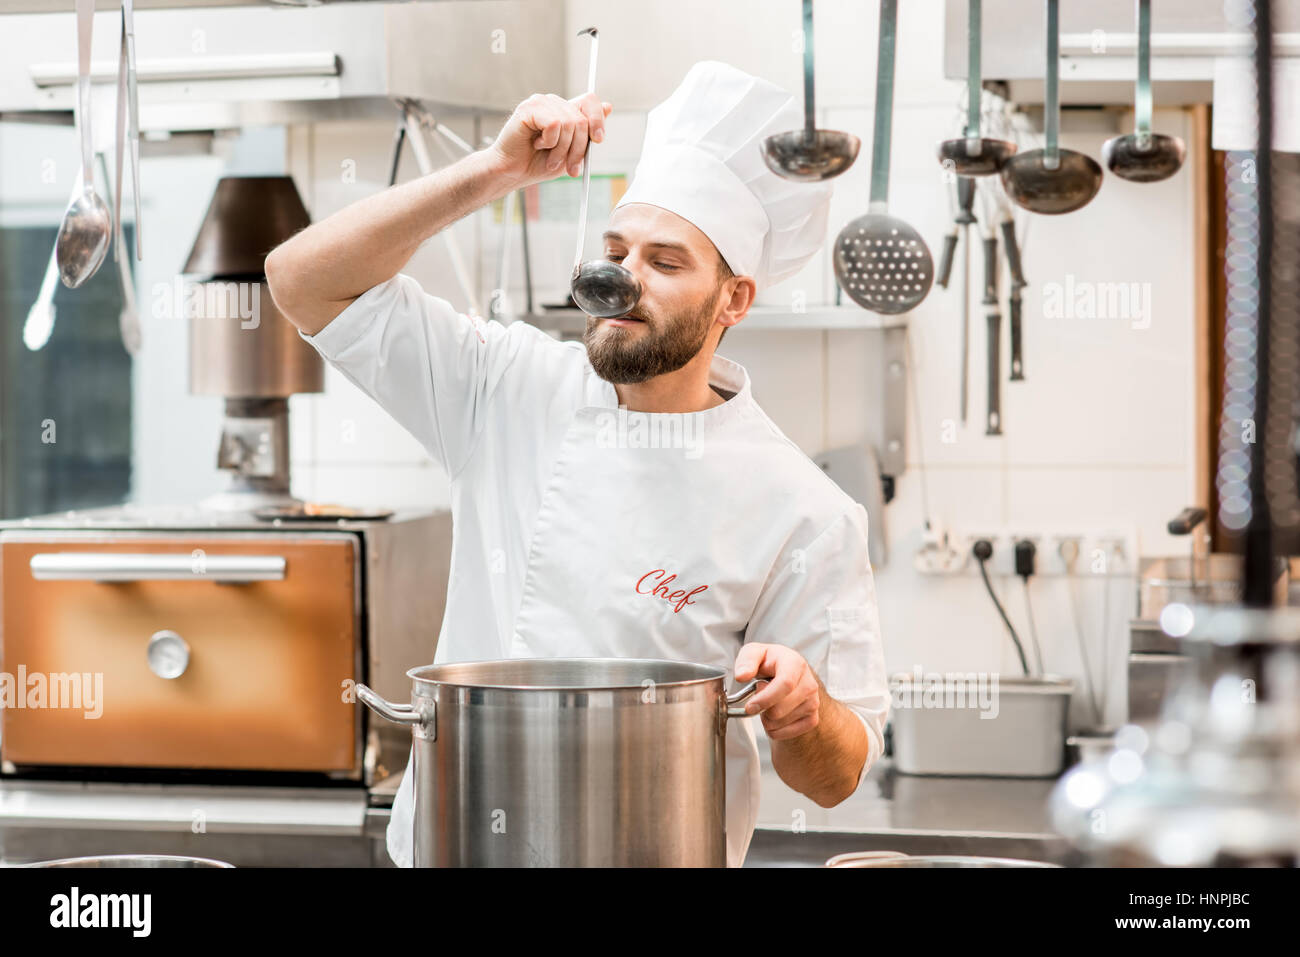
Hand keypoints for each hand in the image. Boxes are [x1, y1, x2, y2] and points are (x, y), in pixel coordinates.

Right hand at [486, 92, 611, 189]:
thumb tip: (608, 106)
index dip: (598, 120)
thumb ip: (588, 132)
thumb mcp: (571, 152)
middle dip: (579, 148)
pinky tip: (537, 144)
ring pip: (569, 123)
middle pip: (582, 119)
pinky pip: (554, 124)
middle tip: (569, 167)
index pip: (590, 101)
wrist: (513, 173)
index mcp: (564, 110)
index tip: (598, 140)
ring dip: (562, 149)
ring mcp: (540, 103)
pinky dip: (549, 142)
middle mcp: (553, 103)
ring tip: (549, 158)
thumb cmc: (538, 163)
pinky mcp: (529, 108)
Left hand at [733, 644, 821, 740]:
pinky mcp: (812, 719)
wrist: (788, 673)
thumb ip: (746, 660)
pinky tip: (775, 713)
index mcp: (795, 664)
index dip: (765, 699)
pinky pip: (785, 734)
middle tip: (758, 698)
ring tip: (769, 703)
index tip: (750, 707)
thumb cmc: (770, 662)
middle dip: (761, 709)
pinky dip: (774, 728)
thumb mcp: (755, 653)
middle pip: (779, 710)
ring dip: (766, 718)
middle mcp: (809, 684)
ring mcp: (813, 703)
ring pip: (779, 723)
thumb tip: (742, 676)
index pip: (785, 684)